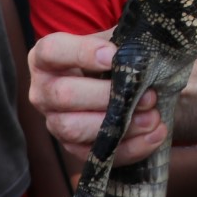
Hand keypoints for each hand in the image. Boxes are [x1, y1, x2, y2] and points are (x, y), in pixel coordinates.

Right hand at [28, 29, 165, 166]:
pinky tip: (154, 135)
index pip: (51, 51)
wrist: (117, 84)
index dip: (81, 53)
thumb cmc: (112, 57)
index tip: (113, 55)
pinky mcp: (72, 148)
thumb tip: (142, 51)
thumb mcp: (113, 42)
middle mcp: (43, 92)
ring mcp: (54, 123)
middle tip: (145, 94)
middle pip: (63, 95)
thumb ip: (121, 42)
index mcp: (46, 58)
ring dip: (116, 125)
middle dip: (106, 96)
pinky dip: (128, 148)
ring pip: (73, 128)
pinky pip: (93, 154)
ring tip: (152, 116)